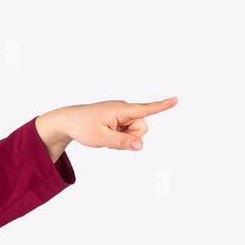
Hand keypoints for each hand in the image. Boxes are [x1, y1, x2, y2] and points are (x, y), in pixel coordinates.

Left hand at [36, 96, 177, 158]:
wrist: (68, 121)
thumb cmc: (83, 127)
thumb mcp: (102, 138)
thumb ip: (123, 142)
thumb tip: (141, 145)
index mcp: (120, 109)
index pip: (145, 109)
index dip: (162, 106)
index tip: (176, 99)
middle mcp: (124, 108)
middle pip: (141, 128)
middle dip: (131, 138)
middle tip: (110, 138)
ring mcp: (122, 113)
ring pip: (135, 131)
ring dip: (124, 138)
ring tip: (107, 136)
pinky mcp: (119, 118)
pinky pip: (127, 131)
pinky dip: (120, 136)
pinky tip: (107, 134)